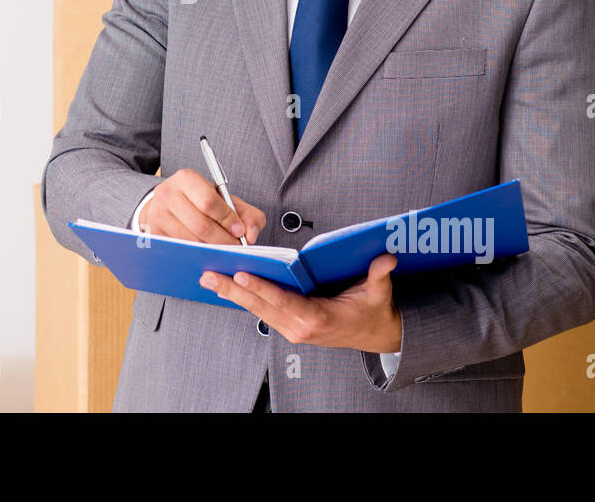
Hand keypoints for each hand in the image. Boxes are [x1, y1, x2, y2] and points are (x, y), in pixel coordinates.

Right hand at [140, 168, 265, 244]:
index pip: (209, 201)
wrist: (168, 204)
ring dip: (211, 250)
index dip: (228, 219)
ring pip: (191, 240)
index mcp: (186, 178)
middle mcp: (167, 194)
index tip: (240, 232)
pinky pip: (180, 250)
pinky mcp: (153, 233)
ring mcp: (157, 215)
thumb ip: (247, 214)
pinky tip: (206, 254)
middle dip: (223, 240)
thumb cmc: (201, 202)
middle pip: (200, 225)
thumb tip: (251, 235)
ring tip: (223, 251)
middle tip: (235, 248)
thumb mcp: (226, 201)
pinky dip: (197, 255)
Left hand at [199, 252, 401, 351]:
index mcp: (318, 318)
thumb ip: (379, 275)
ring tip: (210, 278)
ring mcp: (293, 329)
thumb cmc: (373, 313)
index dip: (261, 288)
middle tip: (209, 275)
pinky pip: (263, 311)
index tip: (240, 275)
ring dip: (233, 294)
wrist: (376, 335)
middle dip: (233, 290)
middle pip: (261, 306)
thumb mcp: (379, 293)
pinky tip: (228, 287)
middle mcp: (300, 326)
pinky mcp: (289, 326)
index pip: (283, 301)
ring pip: (257, 309)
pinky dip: (244, 298)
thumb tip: (385, 260)